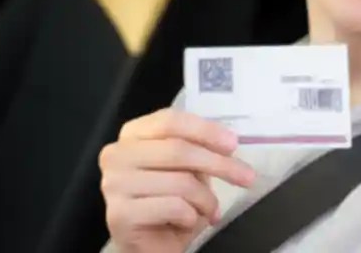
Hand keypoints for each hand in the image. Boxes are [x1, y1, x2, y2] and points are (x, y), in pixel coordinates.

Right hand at [99, 108, 256, 252]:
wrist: (148, 247)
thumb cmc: (168, 204)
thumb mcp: (186, 169)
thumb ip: (196, 150)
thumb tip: (226, 143)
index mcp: (131, 135)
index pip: (170, 121)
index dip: (205, 130)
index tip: (233, 143)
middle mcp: (116, 155)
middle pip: (177, 149)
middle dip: (219, 164)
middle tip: (246, 177)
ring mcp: (114, 185)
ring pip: (180, 182)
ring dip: (206, 200)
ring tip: (210, 211)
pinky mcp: (120, 215)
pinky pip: (174, 207)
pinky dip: (192, 217)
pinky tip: (187, 222)